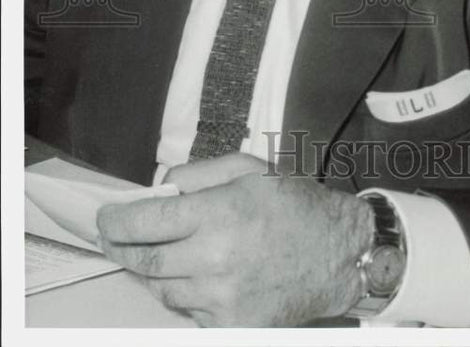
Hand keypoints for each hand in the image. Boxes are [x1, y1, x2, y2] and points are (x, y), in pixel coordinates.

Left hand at [96, 153, 372, 326]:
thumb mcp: (249, 169)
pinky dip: (186, 294)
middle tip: (114, 240)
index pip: (146, 222)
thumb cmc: (294, 204)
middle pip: (146, 261)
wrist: (338, 252)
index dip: (117, 221)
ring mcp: (222, 298)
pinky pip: (190, 312)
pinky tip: (199, 277)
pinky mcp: (233, 324)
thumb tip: (159, 188)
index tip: (106, 219)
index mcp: (219, 213)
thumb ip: (199, 173)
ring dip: (156, 272)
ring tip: (164, 255)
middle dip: (122, 249)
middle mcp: (215, 259)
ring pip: (164, 289)